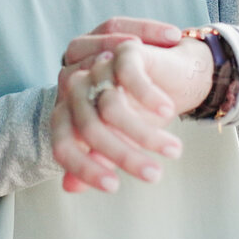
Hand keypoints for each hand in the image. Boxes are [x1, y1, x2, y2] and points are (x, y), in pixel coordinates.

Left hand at [48, 17, 187, 193]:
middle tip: (155, 175)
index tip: (114, 187)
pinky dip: (149, 98)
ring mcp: (98, 66)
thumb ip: (94, 158)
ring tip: (175, 150)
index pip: (63, 143)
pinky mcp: (123, 50)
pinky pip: (129, 77)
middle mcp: (76, 87)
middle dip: (125, 155)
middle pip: (89, 127)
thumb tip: (69, 187)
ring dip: (146, 134)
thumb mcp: (119, 139)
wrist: (175, 75)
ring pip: (111, 107)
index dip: (84, 168)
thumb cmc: (141, 111)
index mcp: (68, 110)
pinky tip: (168, 112)